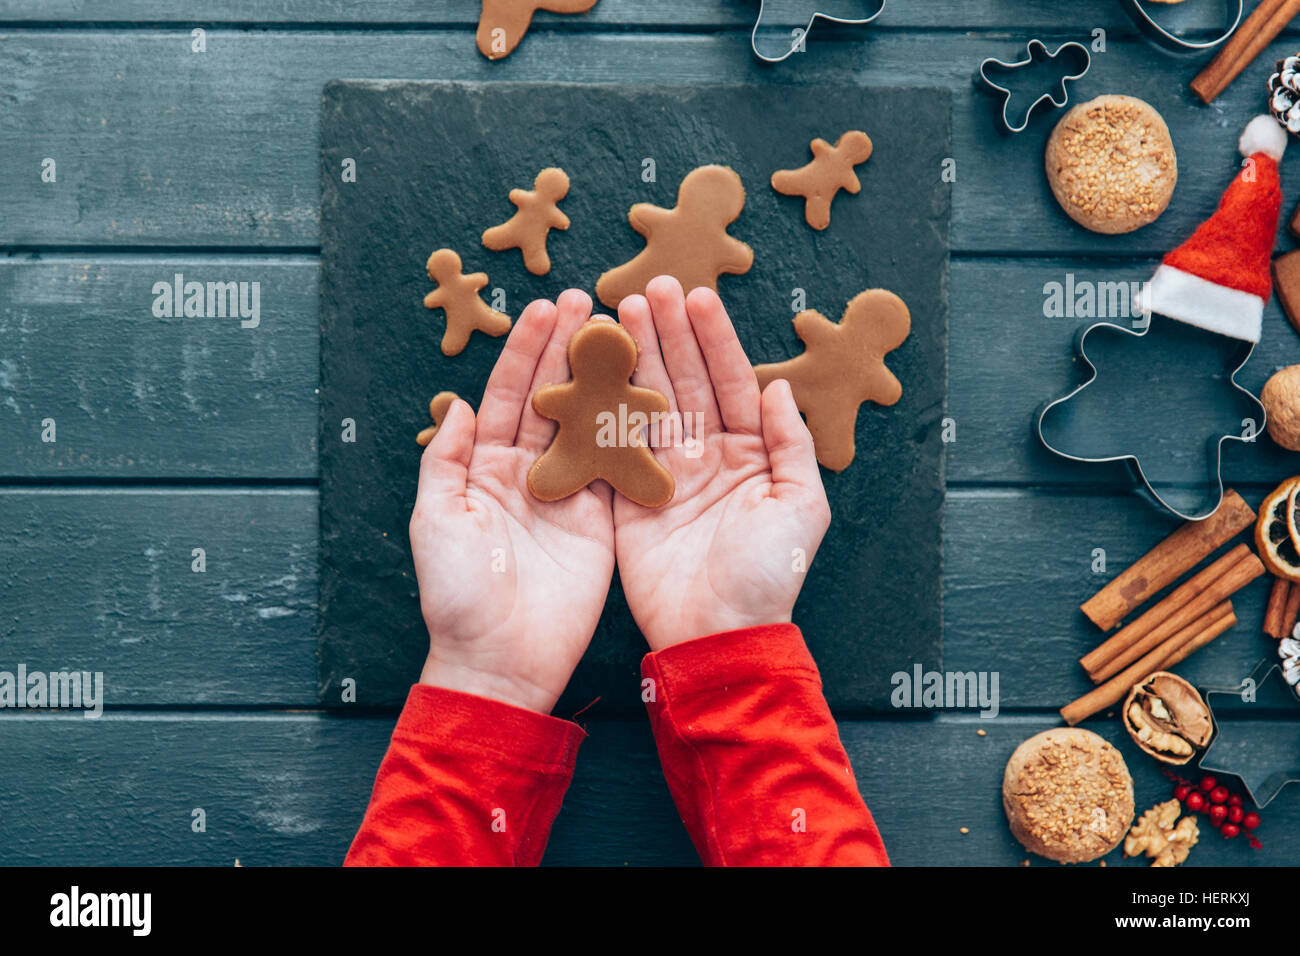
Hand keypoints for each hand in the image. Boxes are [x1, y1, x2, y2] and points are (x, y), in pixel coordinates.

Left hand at [410, 290, 614, 713]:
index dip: (526, 353)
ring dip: (602, 379)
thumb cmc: (457, 595)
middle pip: (551, 399)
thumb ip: (446, 461)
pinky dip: (629, 430)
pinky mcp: (601, 521)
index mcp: (484, 469)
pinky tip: (644, 390)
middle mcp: (527, 473)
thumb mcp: (436, 521)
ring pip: (587, 424)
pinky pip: (617, 467)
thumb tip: (456, 405)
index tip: (544, 308)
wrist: (501, 659)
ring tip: (619, 331)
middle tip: (587, 301)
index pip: (507, 397)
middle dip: (566, 350)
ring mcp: (567, 495)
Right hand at [614, 276, 830, 652]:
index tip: (697, 297)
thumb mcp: (800, 506)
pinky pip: (616, 445)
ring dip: (636, 358)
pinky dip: (605, 408)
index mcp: (750, 455)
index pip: (730, 383)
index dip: (714, 340)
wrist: (717, 634)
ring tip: (620, 312)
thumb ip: (791, 445)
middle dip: (669, 334)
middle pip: (685, 382)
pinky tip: (595, 371)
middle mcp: (707, 457)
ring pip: (649, 403)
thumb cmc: (767, 576)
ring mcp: (665, 475)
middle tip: (649, 287)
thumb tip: (780, 389)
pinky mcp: (629, 498)